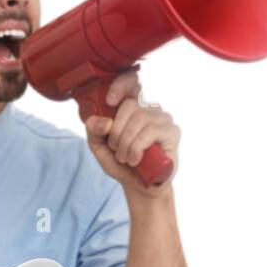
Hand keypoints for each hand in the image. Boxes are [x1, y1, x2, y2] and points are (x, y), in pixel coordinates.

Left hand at [84, 70, 180, 196]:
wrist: (139, 185)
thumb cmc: (121, 162)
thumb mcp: (99, 147)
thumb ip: (94, 131)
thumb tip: (101, 120)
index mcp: (130, 107)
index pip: (131, 81)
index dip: (121, 84)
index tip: (109, 100)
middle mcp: (148, 109)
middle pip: (129, 106)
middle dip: (116, 132)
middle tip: (116, 150)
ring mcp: (162, 118)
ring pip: (139, 119)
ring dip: (126, 143)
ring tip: (126, 158)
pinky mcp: (172, 131)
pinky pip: (150, 131)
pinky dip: (137, 148)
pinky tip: (136, 159)